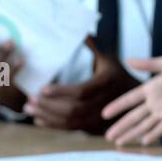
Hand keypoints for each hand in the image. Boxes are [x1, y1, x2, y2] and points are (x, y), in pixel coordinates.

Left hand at [24, 38, 138, 131]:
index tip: (42, 89)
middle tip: (29, 99)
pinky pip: (72, 129)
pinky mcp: (94, 127)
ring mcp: (99, 118)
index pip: (81, 91)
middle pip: (73, 109)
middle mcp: (103, 103)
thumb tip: (81, 31)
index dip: (61, 92)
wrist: (132, 96)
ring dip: (47, 117)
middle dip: (49, 106)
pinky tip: (39, 120)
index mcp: (105, 83)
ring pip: (70, 122)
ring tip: (29, 108)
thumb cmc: (115, 72)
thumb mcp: (108, 56)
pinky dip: (53, 126)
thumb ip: (94, 45)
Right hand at [102, 56, 161, 145]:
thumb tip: (127, 60)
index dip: (118, 106)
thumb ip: (148, 63)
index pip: (130, 99)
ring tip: (120, 143)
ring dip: (133, 134)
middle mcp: (153, 103)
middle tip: (108, 136)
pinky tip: (144, 141)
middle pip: (134, 117)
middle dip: (121, 126)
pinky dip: (154, 134)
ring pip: (145, 125)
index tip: (105, 114)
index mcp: (149, 89)